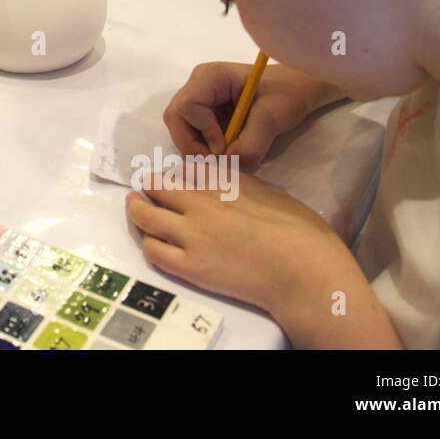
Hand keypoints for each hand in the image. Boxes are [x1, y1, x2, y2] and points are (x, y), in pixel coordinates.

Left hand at [125, 170, 354, 316]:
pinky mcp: (191, 267)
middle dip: (149, 186)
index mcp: (222, 184)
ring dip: (136, 209)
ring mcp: (191, 236)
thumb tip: (221, 183)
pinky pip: (154, 251)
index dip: (174, 173)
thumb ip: (239, 185)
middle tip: (144, 190)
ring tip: (136, 208)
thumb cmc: (298, 231)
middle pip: (156, 186)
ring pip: (145, 217)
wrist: (303, 270)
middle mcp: (199, 204)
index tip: (171, 178)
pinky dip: (149, 243)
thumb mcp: (268, 192)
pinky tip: (153, 243)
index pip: (183, 168)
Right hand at [163, 62, 342, 163]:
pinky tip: (228, 147)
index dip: (202, 131)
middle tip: (219, 157)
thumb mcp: (273, 117)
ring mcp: (199, 98)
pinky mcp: (204, 112)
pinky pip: (193, 133)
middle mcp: (198, 85)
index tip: (226, 146)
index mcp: (210, 77)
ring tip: (226, 152)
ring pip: (181, 128)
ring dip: (199, 147)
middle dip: (193, 143)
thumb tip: (230, 163)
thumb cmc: (287, 94)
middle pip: (176, 119)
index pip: (186, 107)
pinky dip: (206, 147)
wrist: (297, 91)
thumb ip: (252, 142)